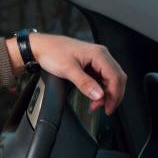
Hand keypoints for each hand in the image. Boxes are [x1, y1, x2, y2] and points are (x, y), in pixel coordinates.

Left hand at [6, 34, 127, 115]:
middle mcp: (101, 55)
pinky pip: (101, 78)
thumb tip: (99, 95)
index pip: (115, 76)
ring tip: (96, 106)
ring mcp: (96, 60)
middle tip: (106, 110)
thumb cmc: (52, 52)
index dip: (114, 94)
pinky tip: (94, 97)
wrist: (41, 47)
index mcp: (99, 54)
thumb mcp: (68, 70)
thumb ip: (84, 83)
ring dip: (106, 94)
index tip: (109, 107)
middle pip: (116, 78)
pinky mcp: (91, 64)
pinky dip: (100, 89)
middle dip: (113, 95)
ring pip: (110, 79)